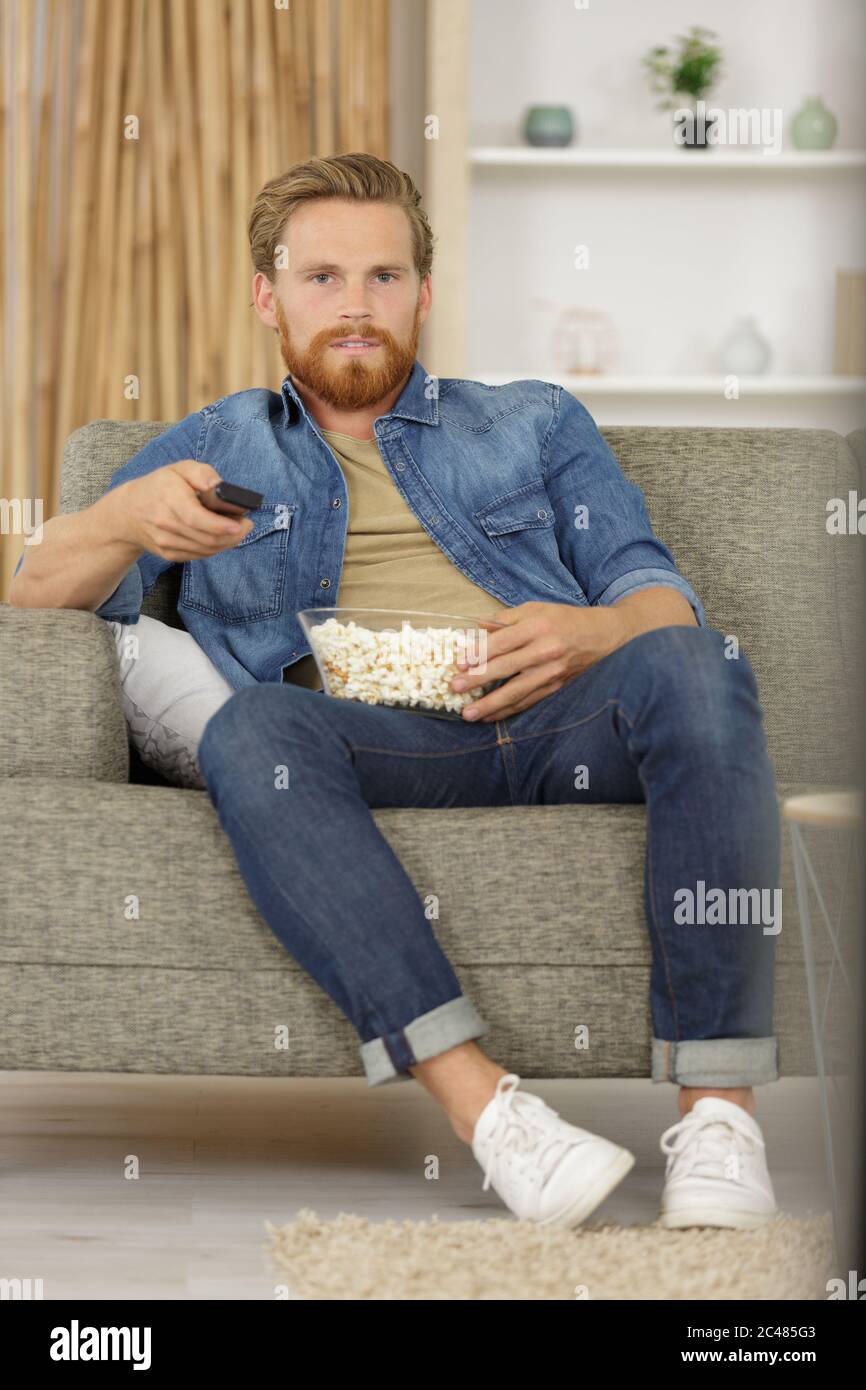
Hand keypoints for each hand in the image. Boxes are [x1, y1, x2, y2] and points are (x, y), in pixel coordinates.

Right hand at [105, 460, 254, 560]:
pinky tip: (222, 538)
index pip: (197, 519)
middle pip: (207, 538)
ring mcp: (167, 543)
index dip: (221, 525)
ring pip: (206, 550)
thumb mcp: (179, 469)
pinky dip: (215, 548)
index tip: (241, 523)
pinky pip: (199, 555)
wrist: (129, 511)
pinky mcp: (169, 554)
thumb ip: (201, 473)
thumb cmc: (159, 486)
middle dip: (233, 534)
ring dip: (227, 542)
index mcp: (170, 500)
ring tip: (238, 530)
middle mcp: (166, 525)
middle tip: (247, 525)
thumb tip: (219, 486)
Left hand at [451, 601, 627, 721]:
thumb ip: (505, 618)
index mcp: (538, 626)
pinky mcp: (556, 687)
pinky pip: (528, 701)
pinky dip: (508, 710)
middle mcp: (545, 651)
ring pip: (517, 691)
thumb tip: (476, 626)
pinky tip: (490, 716)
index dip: (479, 653)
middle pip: (507, 668)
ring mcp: (552, 672)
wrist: (604, 636)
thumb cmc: (565, 620)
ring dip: (491, 704)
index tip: (460, 663)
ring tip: (468, 714)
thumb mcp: (536, 609)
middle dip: (478, 679)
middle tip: (455, 688)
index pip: (503, 642)